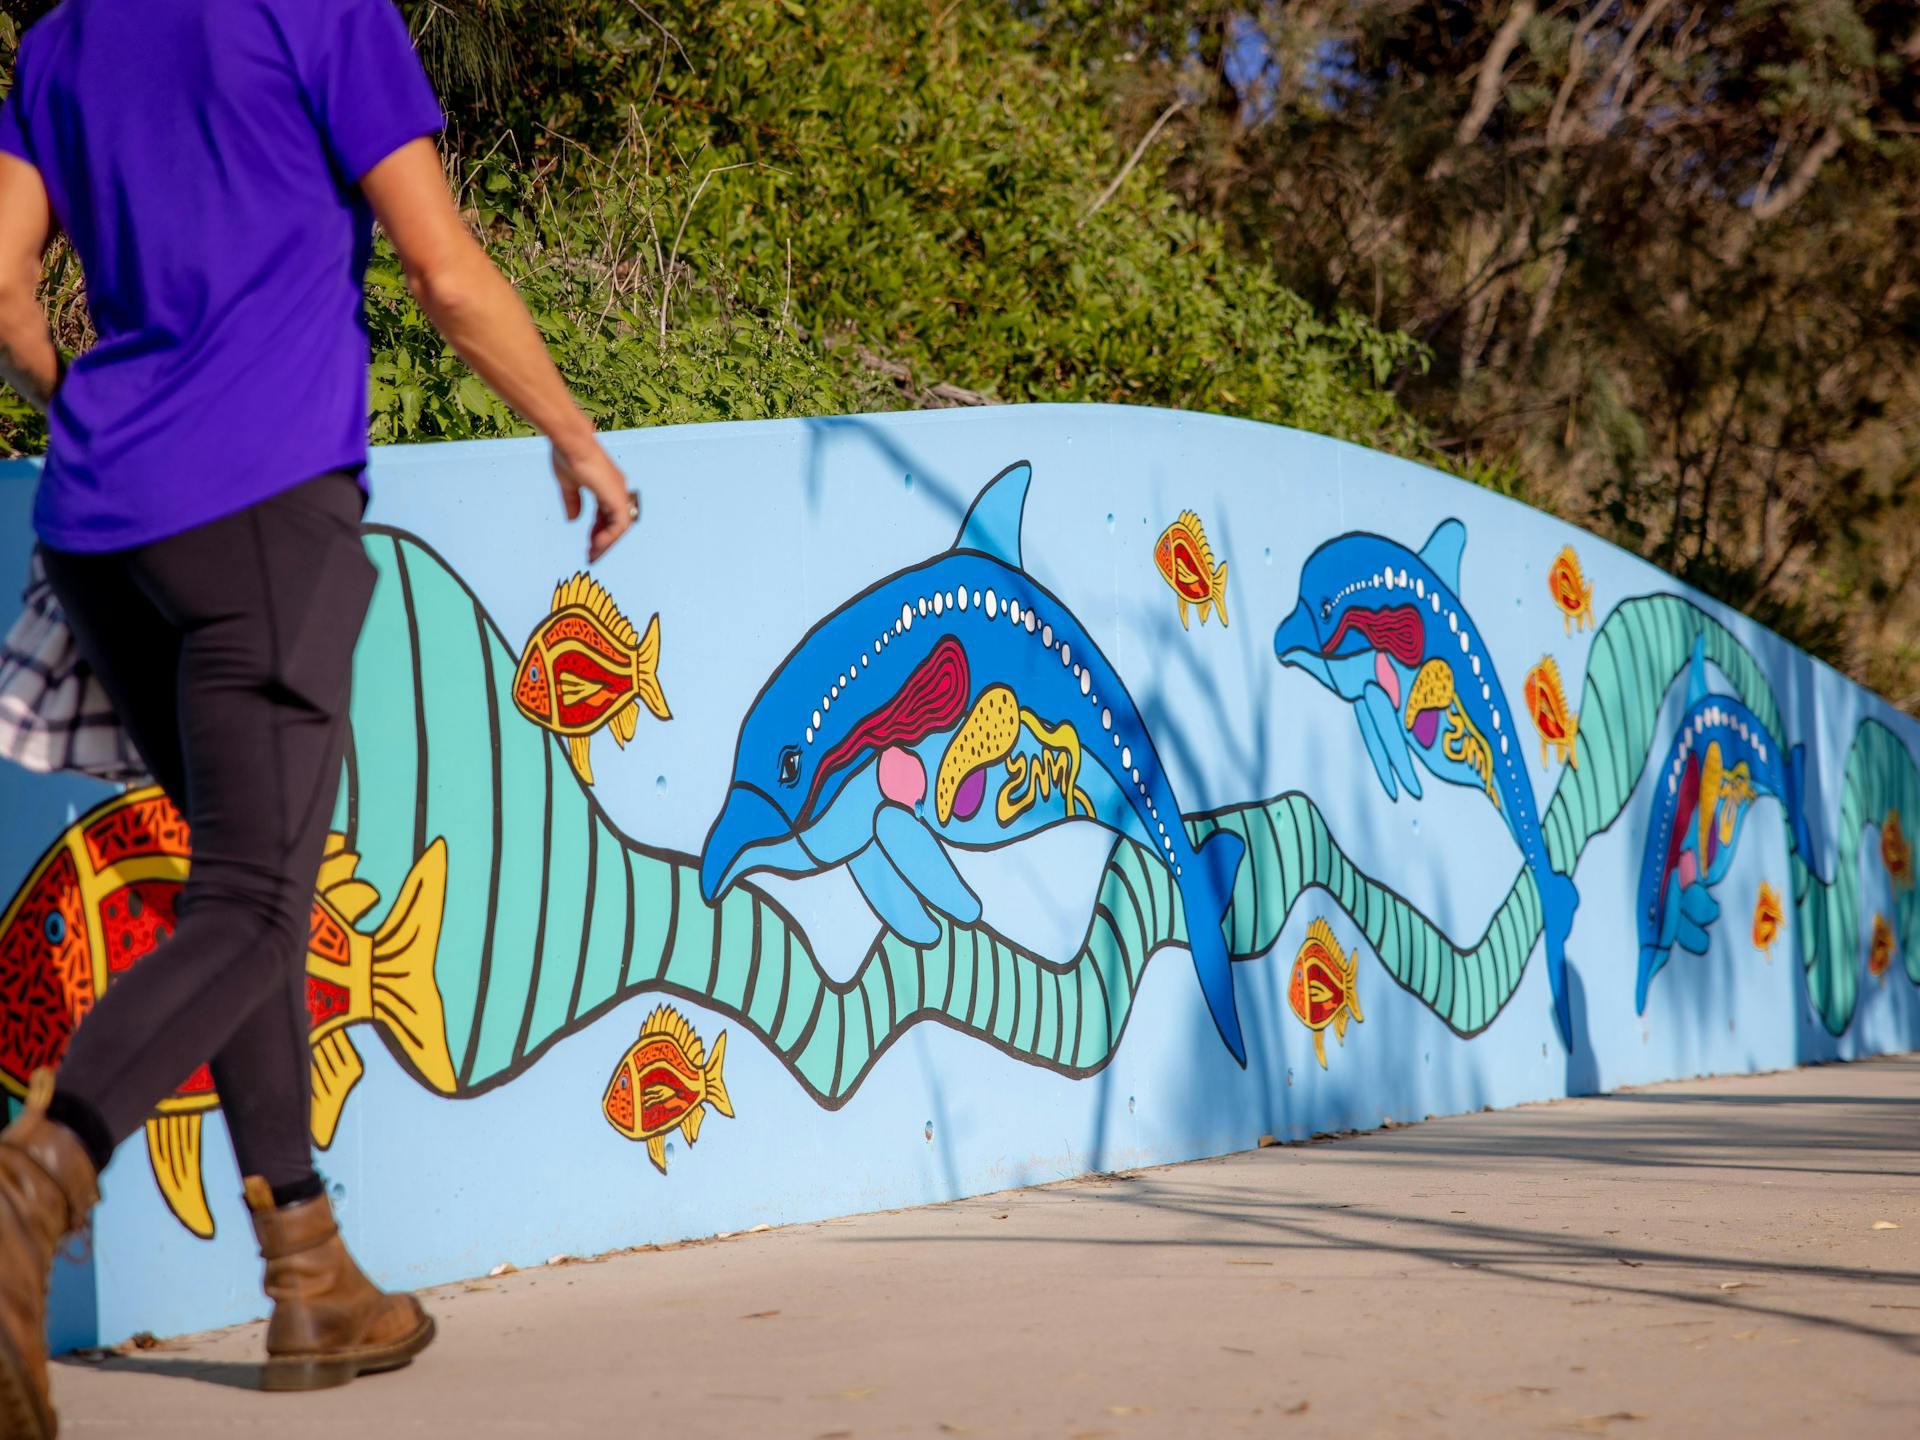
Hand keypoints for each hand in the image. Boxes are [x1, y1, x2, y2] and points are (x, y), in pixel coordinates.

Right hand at [552, 439, 633, 562]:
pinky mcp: (617, 497)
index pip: (608, 515)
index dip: (599, 531)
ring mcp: (619, 493)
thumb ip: (573, 501)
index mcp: (607, 486)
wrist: (571, 442)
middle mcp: (617, 490)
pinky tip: (597, 545)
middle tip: (592, 555)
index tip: (589, 544)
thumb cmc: (568, 456)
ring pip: (620, 526)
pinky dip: (610, 536)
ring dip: (607, 542)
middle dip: (604, 540)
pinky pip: (619, 525)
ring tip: (594, 554)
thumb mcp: (569, 484)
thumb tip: (572, 519)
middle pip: (616, 522)